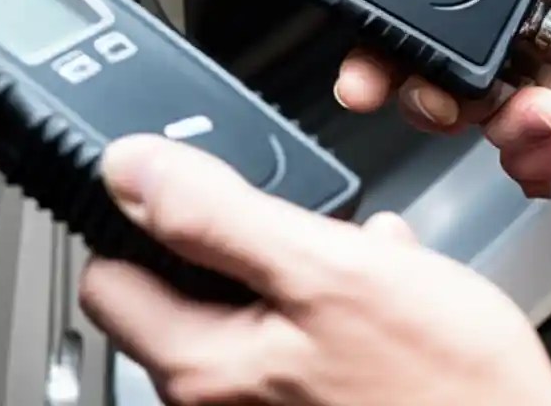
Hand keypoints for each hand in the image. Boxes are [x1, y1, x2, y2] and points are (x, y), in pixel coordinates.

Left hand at [79, 135, 550, 405]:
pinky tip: (377, 284)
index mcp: (201, 364)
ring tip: (345, 254)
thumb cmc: (442, 382)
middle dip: (227, 242)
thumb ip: (215, 215)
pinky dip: (326, 299)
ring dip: (289, 266)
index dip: (131, 219)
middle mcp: (219, 401)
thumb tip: (128, 168)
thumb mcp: (322, 266)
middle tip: (281, 219)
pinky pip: (295, 335)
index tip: (171, 186)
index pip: (108, 279)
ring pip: (246, 308)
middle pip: (176, 292)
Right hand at [333, 0, 550, 198]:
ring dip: (496, 128)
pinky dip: (542, 161)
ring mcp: (538, 72)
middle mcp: (503, 20)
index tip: (363, 52)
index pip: (408, 2)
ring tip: (544, 107)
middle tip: (420, 96)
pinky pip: (533, 159)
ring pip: (473, 123)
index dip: (375, 34)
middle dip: (409, 94)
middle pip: (421, 72)